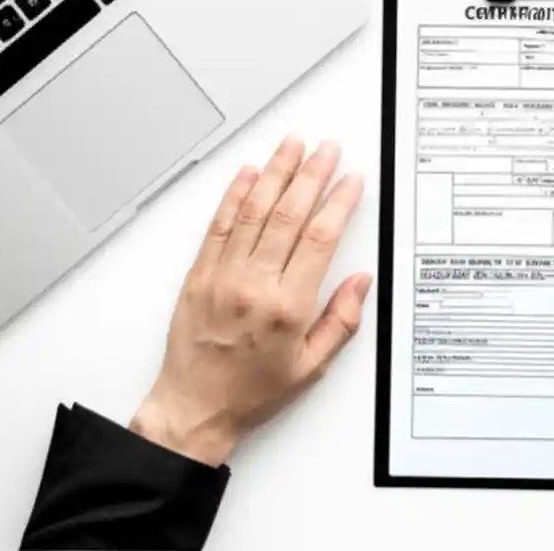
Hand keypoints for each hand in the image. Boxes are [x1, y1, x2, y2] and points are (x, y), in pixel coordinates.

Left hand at [130, 137, 369, 466]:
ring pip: (254, 211)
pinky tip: (248, 174)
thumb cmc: (251, 392)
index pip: (320, 238)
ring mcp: (223, 276)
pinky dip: (234, 195)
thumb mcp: (310, 367)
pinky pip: (219, 225)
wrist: (194, 407)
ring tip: (292, 145)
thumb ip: (341, 322)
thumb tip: (360, 282)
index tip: (352, 181)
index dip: (339, 202)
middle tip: (327, 149)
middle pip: (289, 214)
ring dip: (276, 172)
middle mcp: (255, 285)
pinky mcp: (199, 274)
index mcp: (288, 307)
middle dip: (312, 174)